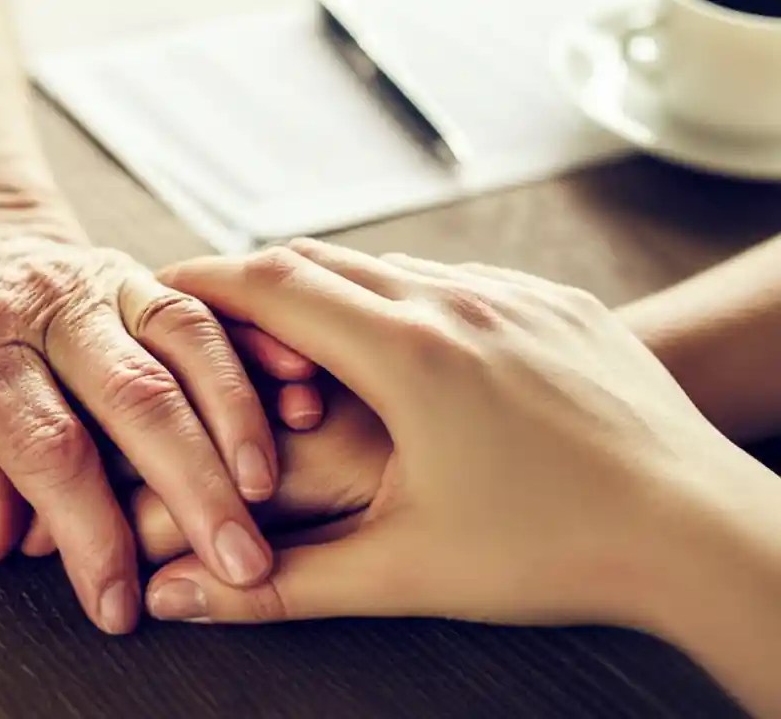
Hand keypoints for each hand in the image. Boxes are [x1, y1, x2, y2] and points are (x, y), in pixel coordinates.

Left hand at [0, 230, 276, 633]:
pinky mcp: (150, 276)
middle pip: (136, 396)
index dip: (89, 531)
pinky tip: (300, 391)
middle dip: (194, 486)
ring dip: (238, 420)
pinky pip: (216, 305)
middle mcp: (52, 306)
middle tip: (235, 560)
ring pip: (190, 343)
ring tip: (271, 492)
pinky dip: (261, 347)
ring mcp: (108, 283)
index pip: (47, 446)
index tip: (118, 600)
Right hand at [142, 239, 752, 629]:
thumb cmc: (557, 550)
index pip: (273, 286)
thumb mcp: (402, 571)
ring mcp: (514, 294)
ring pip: (391, 267)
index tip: (161, 286)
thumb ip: (277, 582)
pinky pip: (456, 279)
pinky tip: (398, 345)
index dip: (205, 283)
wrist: (701, 530)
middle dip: (255, 281)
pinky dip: (402, 298)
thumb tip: (176, 601)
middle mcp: (458, 301)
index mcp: (408, 354)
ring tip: (295, 333)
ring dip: (331, 290)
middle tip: (211, 310)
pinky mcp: (557, 304)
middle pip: (322, 260)